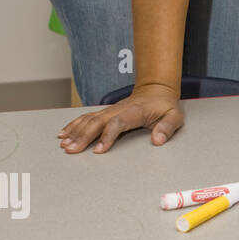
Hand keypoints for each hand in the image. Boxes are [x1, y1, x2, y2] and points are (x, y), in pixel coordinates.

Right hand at [57, 83, 183, 153]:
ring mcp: (110, 110)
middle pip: (98, 122)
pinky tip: (64, 133)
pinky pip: (86, 117)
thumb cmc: (165, 106)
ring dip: (75, 132)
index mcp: (135, 112)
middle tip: (71, 149)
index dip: (108, 136)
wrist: (156, 90)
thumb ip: (167, 127)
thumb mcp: (174, 116)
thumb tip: (157, 140)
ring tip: (64, 144)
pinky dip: (74, 125)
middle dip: (83, 136)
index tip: (99, 150)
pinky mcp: (106, 112)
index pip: (118, 123)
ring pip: (89, 120)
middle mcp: (119, 110)